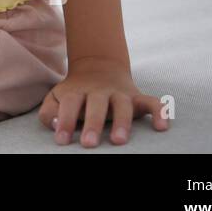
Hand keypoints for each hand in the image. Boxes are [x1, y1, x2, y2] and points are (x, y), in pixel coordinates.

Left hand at [38, 56, 169, 146]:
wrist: (98, 66)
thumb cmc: (75, 93)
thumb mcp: (56, 98)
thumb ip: (50, 113)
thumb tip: (56, 125)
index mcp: (78, 91)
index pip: (69, 104)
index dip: (64, 121)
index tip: (62, 141)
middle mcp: (99, 91)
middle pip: (96, 105)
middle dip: (92, 124)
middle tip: (88, 144)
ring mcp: (120, 93)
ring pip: (123, 105)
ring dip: (122, 122)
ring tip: (119, 140)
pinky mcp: (137, 97)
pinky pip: (152, 102)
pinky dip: (160, 111)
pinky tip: (162, 127)